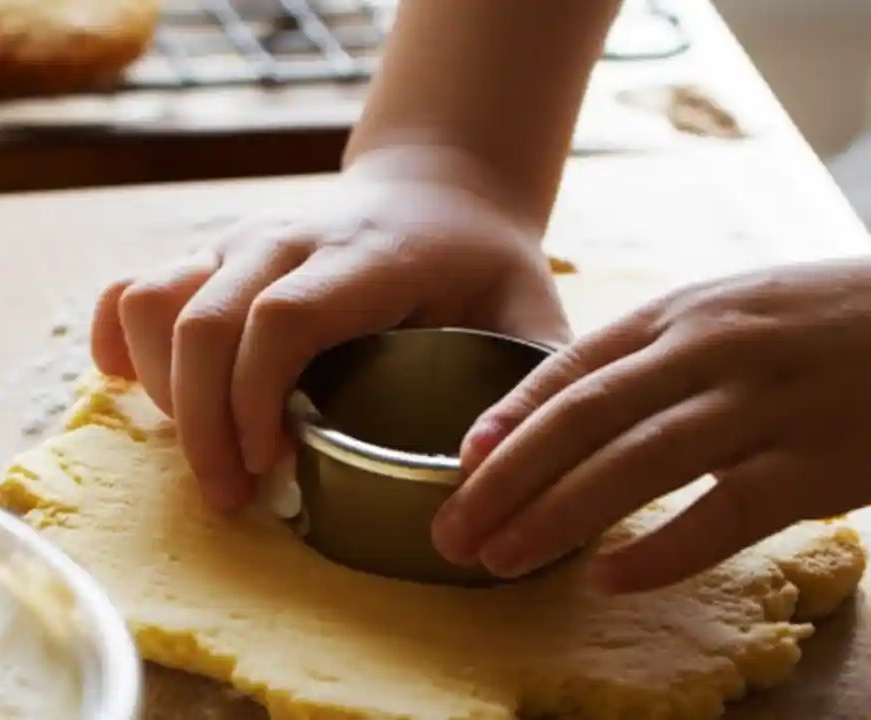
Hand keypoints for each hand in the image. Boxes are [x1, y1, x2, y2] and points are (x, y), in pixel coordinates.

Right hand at [91, 146, 570, 510]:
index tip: (270, 466)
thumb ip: (526, 392)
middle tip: (231, 496)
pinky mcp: (210, 255)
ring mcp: (240, 243)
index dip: (258, 395)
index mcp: (369, 257)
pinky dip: (118, 343)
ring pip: (154, 299)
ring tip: (206, 449)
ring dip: (161, 388)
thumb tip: (482, 484)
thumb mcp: (531, 320)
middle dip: (201, 422)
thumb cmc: (482, 270)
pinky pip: (134, 289)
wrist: (437, 192)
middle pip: (204, 319)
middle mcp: (291, 240)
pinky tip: (135, 388)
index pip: (284, 317)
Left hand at [435, 259, 870, 592]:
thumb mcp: (727, 312)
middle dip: (507, 479)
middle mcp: (708, 352)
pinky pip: (724, 515)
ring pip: (637, 464)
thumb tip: (559, 410)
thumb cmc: (818, 322)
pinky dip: (660, 550)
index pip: (571, 366)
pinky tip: (608, 578)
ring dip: (558, 516)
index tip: (458, 461)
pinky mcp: (817, 464)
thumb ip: (650, 353)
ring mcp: (762, 406)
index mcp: (679, 314)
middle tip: (452, 531)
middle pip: (584, 418)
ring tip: (501, 559)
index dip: (508, 416)